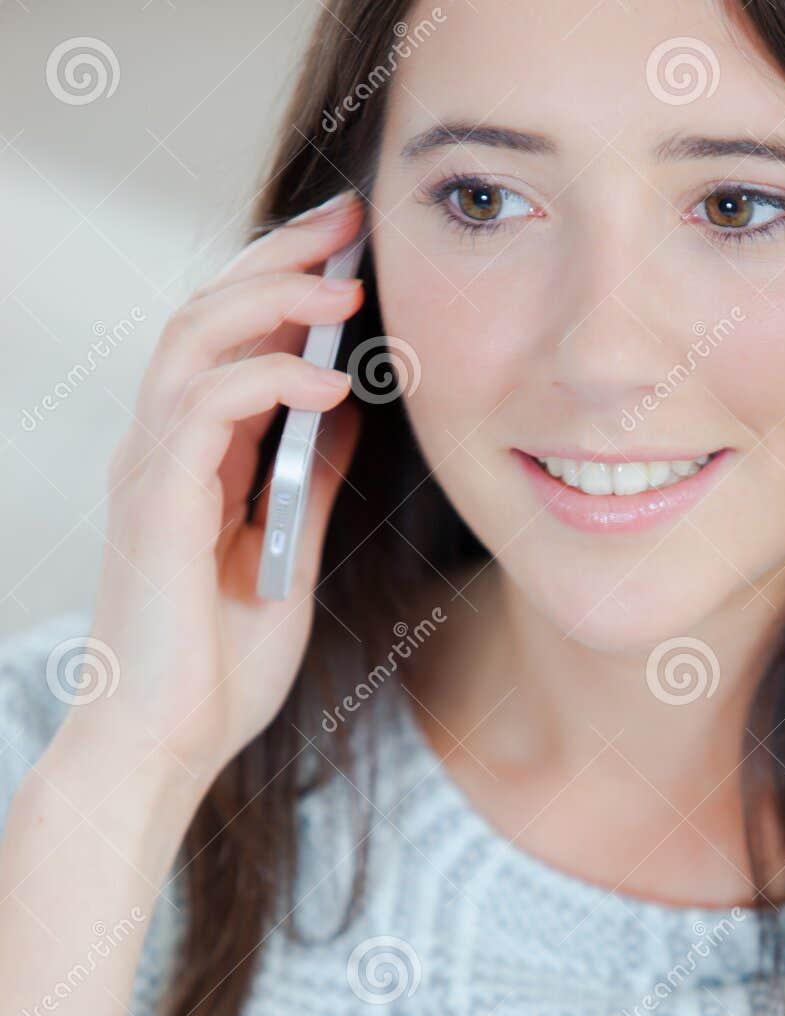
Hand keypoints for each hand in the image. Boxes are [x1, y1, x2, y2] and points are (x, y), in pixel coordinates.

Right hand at [53, 192, 366, 794]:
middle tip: (351, 220)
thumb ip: (307, 484)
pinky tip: (330, 383)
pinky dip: (267, 380)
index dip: (285, 279)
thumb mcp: (287, 558)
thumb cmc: (216, 670)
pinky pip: (204, 409)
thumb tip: (348, 415)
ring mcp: (151, 471)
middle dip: (279, 257)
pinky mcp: (156, 504)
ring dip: (271, 298)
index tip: (352, 245)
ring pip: (193, 338)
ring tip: (346, 285)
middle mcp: (162, 449)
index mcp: (193, 458)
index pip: (231, 337)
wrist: (164, 745)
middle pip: (206, 312)